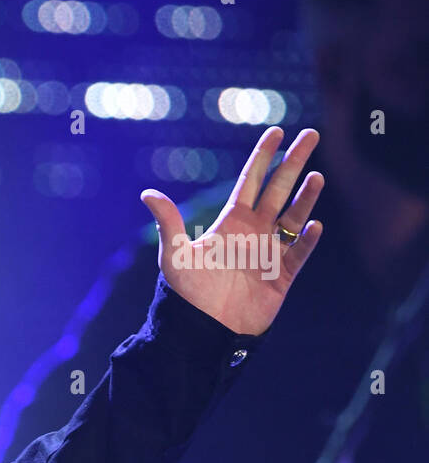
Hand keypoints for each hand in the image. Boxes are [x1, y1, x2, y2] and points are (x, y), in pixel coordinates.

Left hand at [142, 127, 324, 335]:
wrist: (202, 330)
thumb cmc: (186, 294)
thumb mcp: (175, 255)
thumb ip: (168, 222)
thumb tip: (147, 193)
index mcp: (231, 222)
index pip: (251, 181)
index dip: (264, 156)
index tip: (278, 131)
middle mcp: (253, 232)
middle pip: (278, 190)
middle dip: (294, 163)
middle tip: (312, 135)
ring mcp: (269, 253)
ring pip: (294, 218)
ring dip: (305, 198)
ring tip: (316, 177)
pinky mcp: (281, 277)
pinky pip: (299, 254)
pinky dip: (307, 241)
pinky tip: (314, 225)